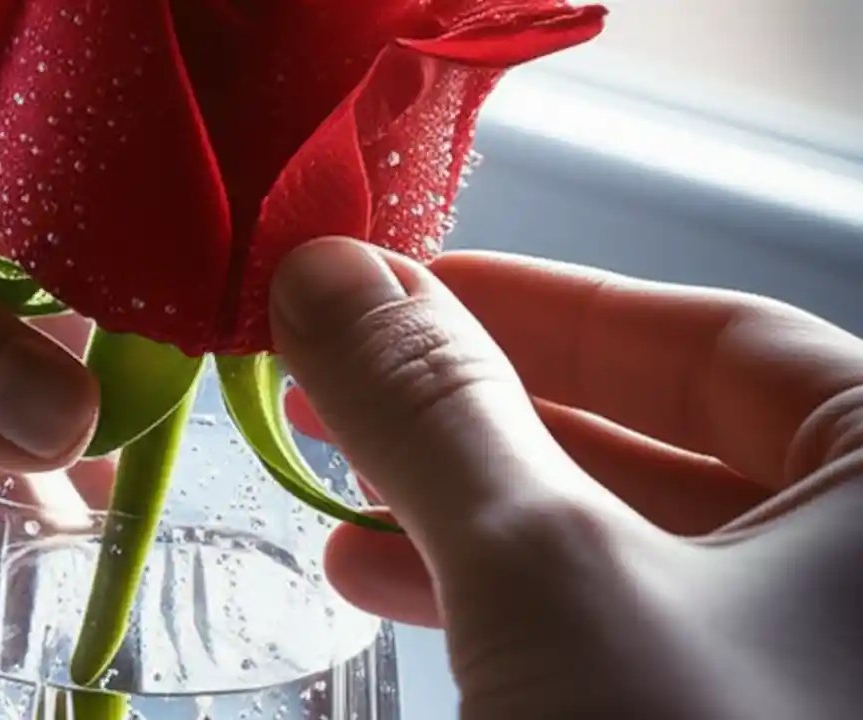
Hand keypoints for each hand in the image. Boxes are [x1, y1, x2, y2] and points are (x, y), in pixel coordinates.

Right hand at [272, 238, 862, 717]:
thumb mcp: (548, 574)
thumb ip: (438, 411)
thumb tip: (329, 275)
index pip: (720, 343)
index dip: (545, 304)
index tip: (404, 290)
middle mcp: (859, 577)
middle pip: (654, 442)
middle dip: (475, 410)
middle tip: (343, 379)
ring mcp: (795, 666)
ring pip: (616, 546)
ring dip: (461, 507)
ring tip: (336, 492)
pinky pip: (603, 633)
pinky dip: (487, 600)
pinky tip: (378, 579)